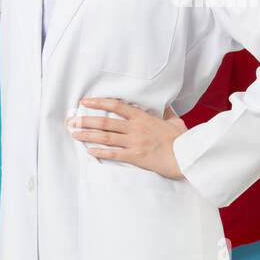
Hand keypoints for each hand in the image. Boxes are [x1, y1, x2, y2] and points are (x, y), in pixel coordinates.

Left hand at [67, 97, 187, 179]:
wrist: (187, 156)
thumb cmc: (182, 140)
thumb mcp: (174, 122)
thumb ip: (166, 113)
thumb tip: (166, 107)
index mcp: (143, 117)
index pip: (116, 105)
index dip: (99, 102)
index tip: (85, 102)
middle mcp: (136, 128)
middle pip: (105, 121)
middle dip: (86, 120)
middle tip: (72, 120)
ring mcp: (135, 142)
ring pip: (106, 137)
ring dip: (88, 135)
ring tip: (74, 133)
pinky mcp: (135, 157)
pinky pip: (113, 154)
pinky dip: (100, 152)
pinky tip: (89, 150)